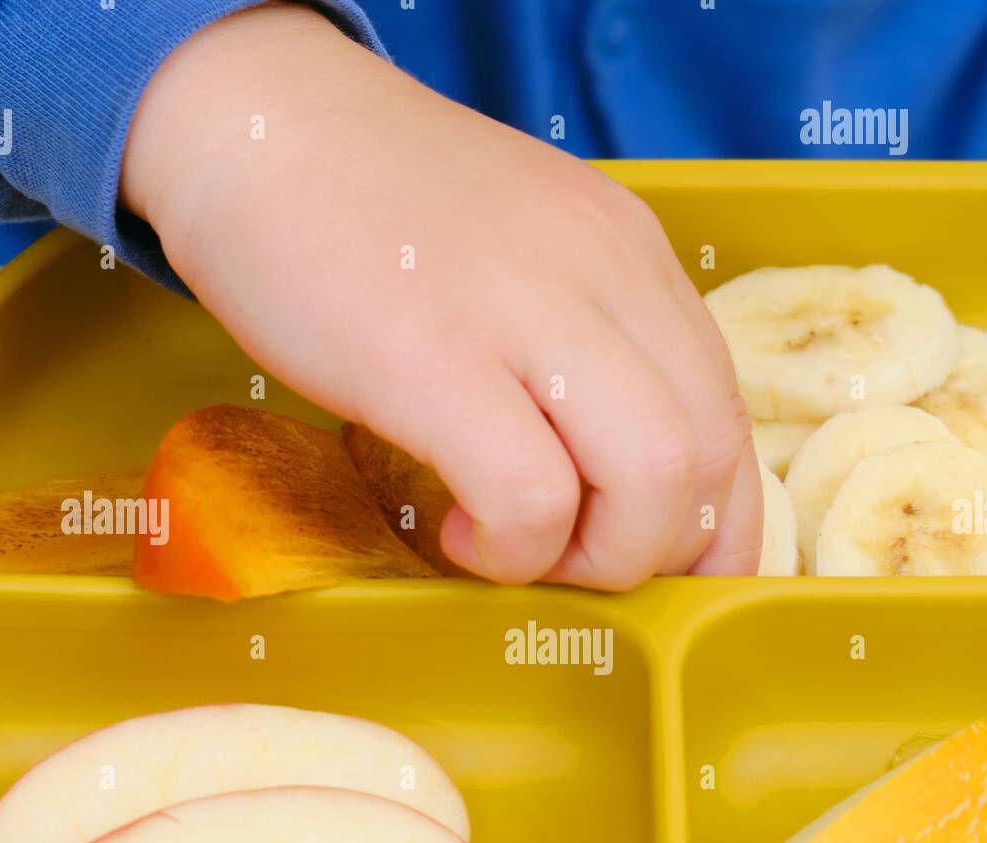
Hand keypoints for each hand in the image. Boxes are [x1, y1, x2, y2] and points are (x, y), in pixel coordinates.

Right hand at [122, 3, 759, 586]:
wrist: (255, 124)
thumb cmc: (379, 216)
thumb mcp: (526, 263)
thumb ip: (586, 352)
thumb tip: (615, 487)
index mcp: (634, 260)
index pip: (731, 422)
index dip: (717, 528)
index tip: (666, 573)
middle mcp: (606, 276)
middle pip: (708, 461)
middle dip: (654, 554)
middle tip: (569, 558)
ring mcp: (526, 311)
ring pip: (652, 481)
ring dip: (595, 559)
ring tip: (516, 548)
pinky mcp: (435, 358)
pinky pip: (531, 497)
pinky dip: (511, 550)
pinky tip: (459, 532)